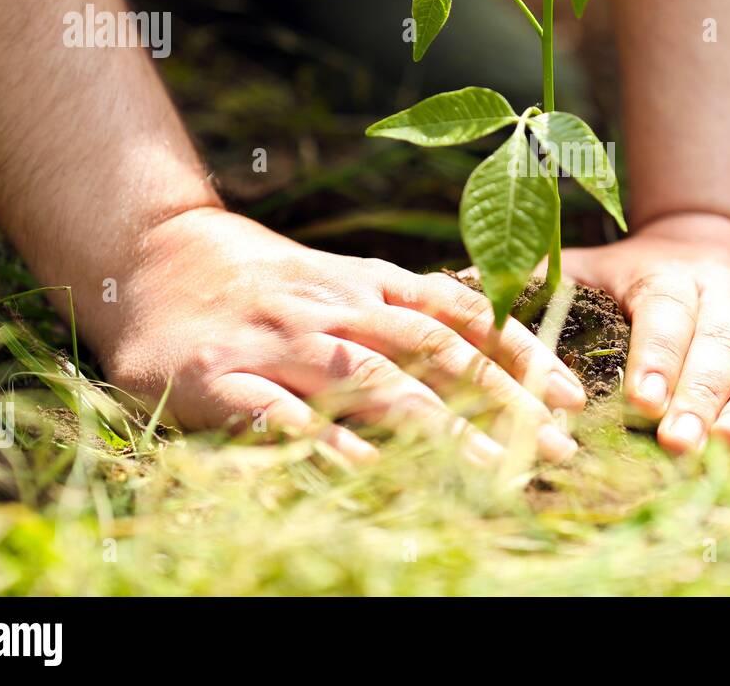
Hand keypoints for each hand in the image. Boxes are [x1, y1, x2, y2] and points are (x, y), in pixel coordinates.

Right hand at [99, 208, 586, 465]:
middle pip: (432, 349)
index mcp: (369, 285)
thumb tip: (499, 347)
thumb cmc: (271, 282)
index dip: (522, 351)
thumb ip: (410, 309)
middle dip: (501, 398)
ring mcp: (280, 344)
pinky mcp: (221, 380)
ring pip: (370, 380)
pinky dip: (327, 441)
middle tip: (556, 446)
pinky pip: (280, 414)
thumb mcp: (346, 281)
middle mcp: (335, 309)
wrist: (158, 257)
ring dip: (439, 426)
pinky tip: (371, 472)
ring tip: (493, 468)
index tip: (571, 394)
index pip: (461, 311)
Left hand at [561, 212, 729, 451]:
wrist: (726, 242)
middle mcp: (729, 290)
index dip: (656, 355)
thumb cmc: (644, 273)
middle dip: (700, 396)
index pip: (665, 313)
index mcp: (670, 273)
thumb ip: (540, 279)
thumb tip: (457, 286)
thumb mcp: (595, 265)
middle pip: (719, 345)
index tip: (640, 398)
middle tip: (679, 442)